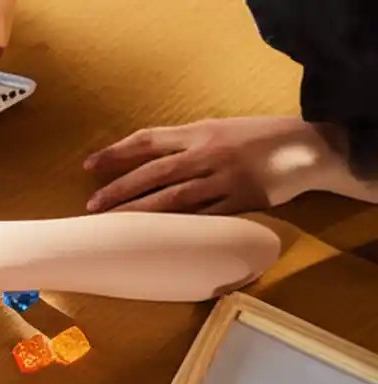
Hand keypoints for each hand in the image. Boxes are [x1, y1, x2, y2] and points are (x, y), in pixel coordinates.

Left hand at [84, 117, 336, 213]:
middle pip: (154, 173)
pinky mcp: (242, 201)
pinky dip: (179, 230)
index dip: (116, 152)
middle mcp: (208, 153)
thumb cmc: (258, 138)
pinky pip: (204, 219)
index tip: (90, 165)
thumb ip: (186, 143)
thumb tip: (147, 160)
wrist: (308, 147)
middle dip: (120, 190)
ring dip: (141, 213)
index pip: (148, 140)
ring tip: (116, 225)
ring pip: (174, 199)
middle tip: (93, 207)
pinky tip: (157, 239)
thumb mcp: (220, 129)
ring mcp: (225, 179)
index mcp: (200, 132)